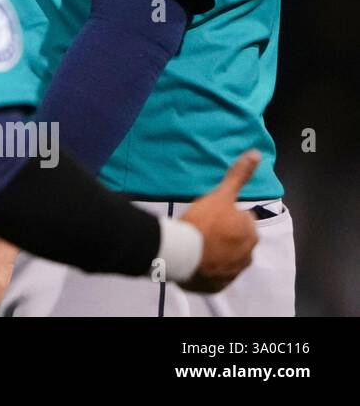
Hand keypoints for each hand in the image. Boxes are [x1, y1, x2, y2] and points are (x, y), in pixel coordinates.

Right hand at [176, 150, 260, 293]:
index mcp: (250, 232)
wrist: (183, 254)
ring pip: (227, 257)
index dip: (225, 216)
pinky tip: (195, 259)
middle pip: (236, 240)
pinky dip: (209, 268)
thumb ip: (238, 177)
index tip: (210, 216)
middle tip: (202, 229)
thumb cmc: (203, 222)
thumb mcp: (220, 195)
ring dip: (217, 252)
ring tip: (197, 244)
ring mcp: (234, 271)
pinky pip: (216, 274)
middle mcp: (248, 253)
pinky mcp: (219, 285)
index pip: (241, 220)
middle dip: (224, 235)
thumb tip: (256, 154)